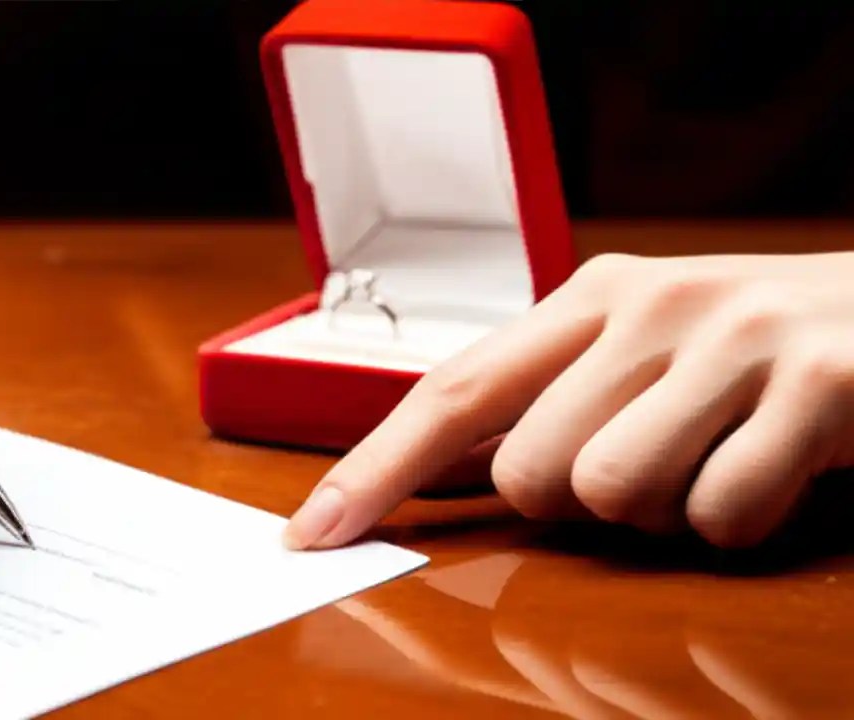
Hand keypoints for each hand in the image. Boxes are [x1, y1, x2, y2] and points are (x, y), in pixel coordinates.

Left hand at [284, 252, 853, 549]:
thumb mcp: (637, 353)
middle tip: (652, 460)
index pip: (451, 392)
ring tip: (714, 459)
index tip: (312, 530)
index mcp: (594, 295)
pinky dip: (740, 521)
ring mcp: (738, 339)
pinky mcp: (821, 386)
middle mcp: (654, 304)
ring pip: (613, 496)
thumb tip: (426, 473)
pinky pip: (720, 517)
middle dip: (575, 504)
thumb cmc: (754, 347)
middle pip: (527, 470)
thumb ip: (537, 407)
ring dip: (659, 512)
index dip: (373, 467)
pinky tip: (775, 466)